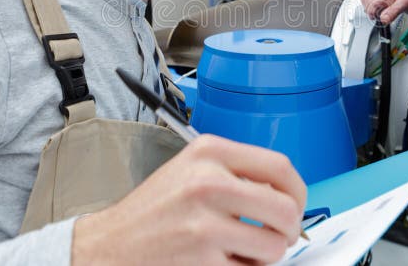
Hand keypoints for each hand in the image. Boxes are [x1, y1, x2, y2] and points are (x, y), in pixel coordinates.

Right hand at [72, 134, 306, 264]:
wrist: (110, 245)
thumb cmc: (154, 210)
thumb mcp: (192, 170)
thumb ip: (236, 172)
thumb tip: (286, 192)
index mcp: (209, 152)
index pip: (280, 166)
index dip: (298, 191)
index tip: (295, 204)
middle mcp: (207, 181)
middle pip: (286, 207)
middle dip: (289, 229)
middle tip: (278, 236)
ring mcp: (204, 221)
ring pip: (273, 245)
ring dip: (265, 255)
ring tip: (242, 251)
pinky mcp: (200, 257)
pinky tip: (220, 261)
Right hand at [361, 0, 407, 24]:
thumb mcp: (406, 2)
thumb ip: (394, 11)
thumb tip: (383, 20)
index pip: (375, 3)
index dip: (384, 10)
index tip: (392, 7)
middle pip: (370, 6)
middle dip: (381, 9)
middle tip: (392, 3)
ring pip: (367, 8)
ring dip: (378, 9)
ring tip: (388, 2)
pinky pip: (367, 7)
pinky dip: (374, 9)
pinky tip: (382, 3)